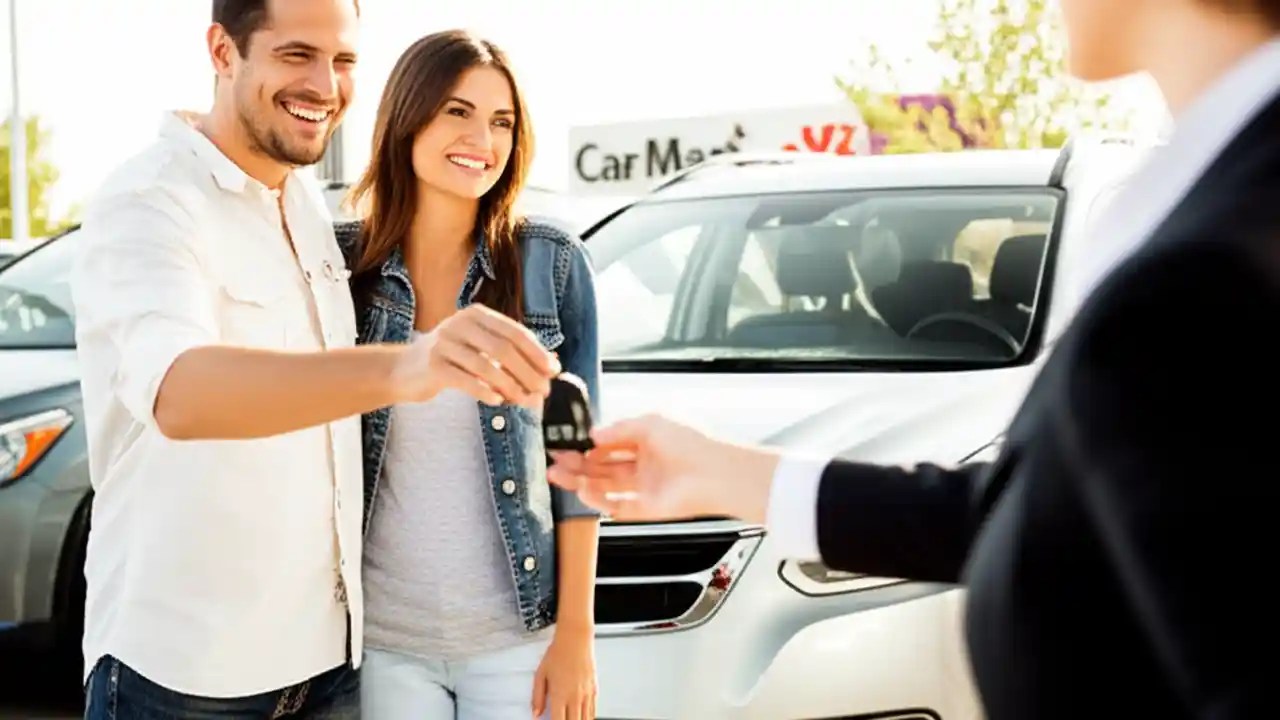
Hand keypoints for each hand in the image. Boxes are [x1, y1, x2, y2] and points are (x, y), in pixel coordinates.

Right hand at [392, 304, 559, 405]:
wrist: (404, 370)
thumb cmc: (450, 360)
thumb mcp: (480, 349)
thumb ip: (511, 354)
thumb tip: (552, 364)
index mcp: (477, 315)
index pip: (515, 332)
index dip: (537, 353)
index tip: (554, 372)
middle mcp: (461, 323)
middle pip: (504, 349)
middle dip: (528, 372)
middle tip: (543, 391)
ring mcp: (445, 343)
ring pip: (487, 366)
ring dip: (511, 386)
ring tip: (525, 401)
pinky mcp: (433, 365)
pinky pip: (465, 380)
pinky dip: (485, 391)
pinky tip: (498, 401)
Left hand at [532, 628, 596, 719]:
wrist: (575, 639)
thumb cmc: (558, 653)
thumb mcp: (540, 674)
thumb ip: (537, 697)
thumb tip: (536, 712)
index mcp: (560, 695)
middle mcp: (575, 697)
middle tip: (561, 719)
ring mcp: (586, 694)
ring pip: (585, 719)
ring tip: (571, 718)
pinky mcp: (594, 689)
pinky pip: (593, 711)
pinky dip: (588, 717)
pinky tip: (583, 717)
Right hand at [546, 414, 779, 522]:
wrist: (715, 473)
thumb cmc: (691, 444)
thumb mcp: (649, 423)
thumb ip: (619, 429)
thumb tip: (593, 434)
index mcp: (646, 444)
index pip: (609, 446)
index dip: (586, 445)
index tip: (566, 443)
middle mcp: (644, 467)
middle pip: (602, 468)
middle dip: (577, 464)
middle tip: (554, 461)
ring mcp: (643, 488)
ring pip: (604, 487)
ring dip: (580, 481)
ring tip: (557, 475)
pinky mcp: (645, 508)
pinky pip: (615, 505)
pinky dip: (596, 498)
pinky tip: (581, 488)